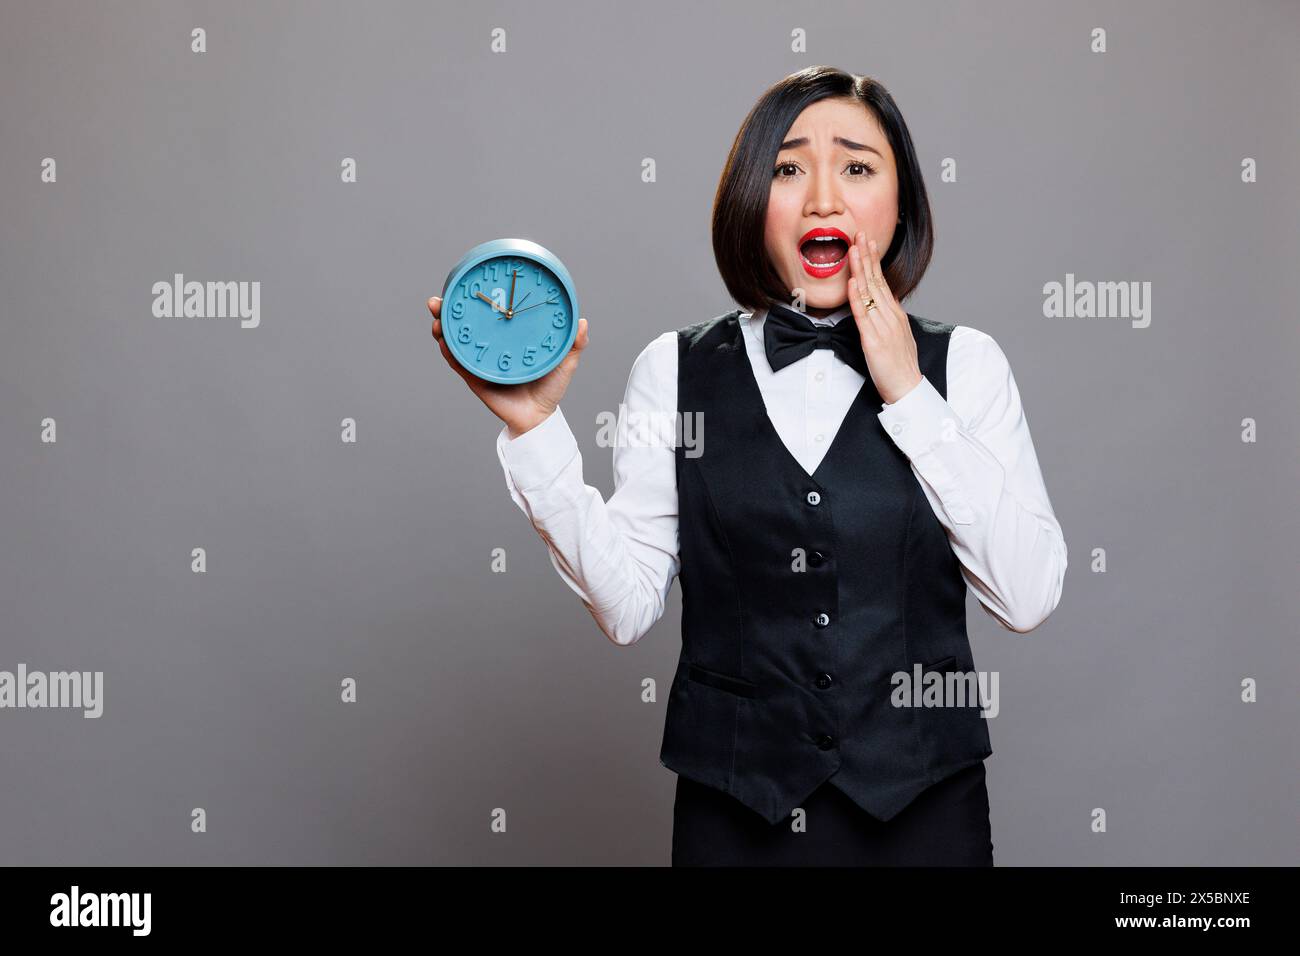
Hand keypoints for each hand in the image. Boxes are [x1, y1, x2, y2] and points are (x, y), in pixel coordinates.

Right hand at [429, 295, 589, 437]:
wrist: (540, 417)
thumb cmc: (550, 388)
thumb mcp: (565, 361)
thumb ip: (575, 342)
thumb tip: (582, 321)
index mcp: (506, 339)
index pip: (487, 315)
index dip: (474, 299)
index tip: (465, 283)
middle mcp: (489, 348)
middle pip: (463, 325)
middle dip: (446, 311)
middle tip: (438, 300)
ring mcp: (479, 363)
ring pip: (455, 343)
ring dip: (442, 330)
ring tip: (437, 319)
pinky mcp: (476, 379)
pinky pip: (459, 365)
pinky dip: (450, 353)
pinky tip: (445, 344)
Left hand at [846, 231, 922, 404]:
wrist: (907, 387)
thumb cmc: (900, 366)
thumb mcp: (897, 336)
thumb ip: (889, 319)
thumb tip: (883, 303)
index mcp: (896, 314)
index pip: (883, 281)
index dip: (874, 261)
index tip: (868, 242)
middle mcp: (891, 316)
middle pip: (877, 281)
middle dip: (868, 256)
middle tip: (861, 234)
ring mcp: (883, 327)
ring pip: (869, 293)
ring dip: (861, 270)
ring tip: (854, 249)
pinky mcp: (873, 341)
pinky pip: (863, 316)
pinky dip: (856, 298)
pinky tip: (852, 283)